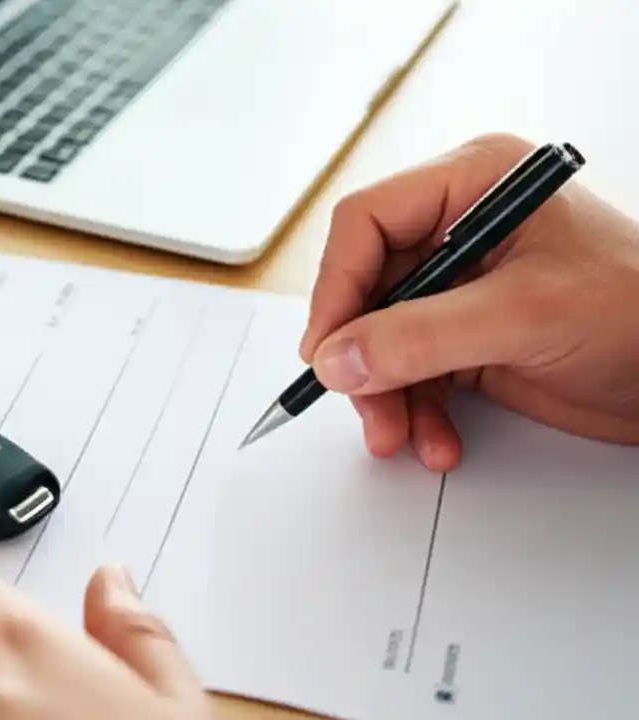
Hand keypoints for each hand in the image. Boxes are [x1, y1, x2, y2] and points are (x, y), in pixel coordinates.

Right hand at [301, 133, 638, 471]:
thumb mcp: (525, 315)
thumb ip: (421, 336)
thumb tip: (337, 356)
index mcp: (474, 184)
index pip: (366, 222)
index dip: (336, 287)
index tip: (328, 348)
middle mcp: (460, 228)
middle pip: (366, 288)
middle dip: (364, 357)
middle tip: (365, 404)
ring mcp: (464, 286)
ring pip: (383, 339)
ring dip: (387, 396)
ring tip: (401, 435)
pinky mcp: (471, 336)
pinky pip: (414, 372)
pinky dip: (416, 411)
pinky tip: (436, 438)